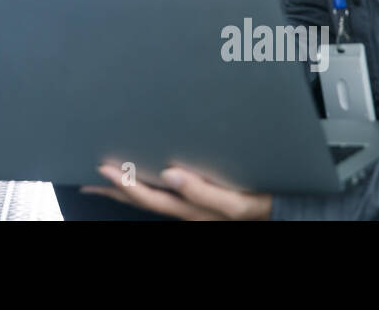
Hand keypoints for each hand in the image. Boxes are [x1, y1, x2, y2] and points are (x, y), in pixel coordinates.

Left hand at [82, 163, 271, 219]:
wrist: (289, 207)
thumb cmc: (264, 203)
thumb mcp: (239, 201)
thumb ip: (204, 192)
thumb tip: (169, 174)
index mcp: (193, 208)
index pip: (150, 196)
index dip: (125, 183)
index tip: (103, 169)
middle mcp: (188, 208)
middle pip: (144, 199)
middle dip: (115, 189)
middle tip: (89, 178)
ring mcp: (193, 204)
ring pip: (153, 195)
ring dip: (128, 186)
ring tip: (105, 178)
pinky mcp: (201, 197)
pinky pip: (167, 191)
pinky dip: (148, 182)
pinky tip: (144, 175)